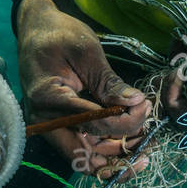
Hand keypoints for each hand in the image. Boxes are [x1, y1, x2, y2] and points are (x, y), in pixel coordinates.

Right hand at [16, 0, 151, 178]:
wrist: (37, 31)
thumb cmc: (59, 35)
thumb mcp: (87, 53)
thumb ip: (109, 83)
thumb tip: (136, 102)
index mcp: (48, 98)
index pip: (91, 123)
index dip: (123, 121)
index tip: (145, 107)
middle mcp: (45, 120)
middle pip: (84, 154)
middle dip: (119, 156)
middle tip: (149, 144)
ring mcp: (51, 126)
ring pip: (85, 156)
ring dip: (116, 156)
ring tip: (145, 145)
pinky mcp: (60, 126)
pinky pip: (83, 146)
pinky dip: (106, 147)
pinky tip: (130, 140)